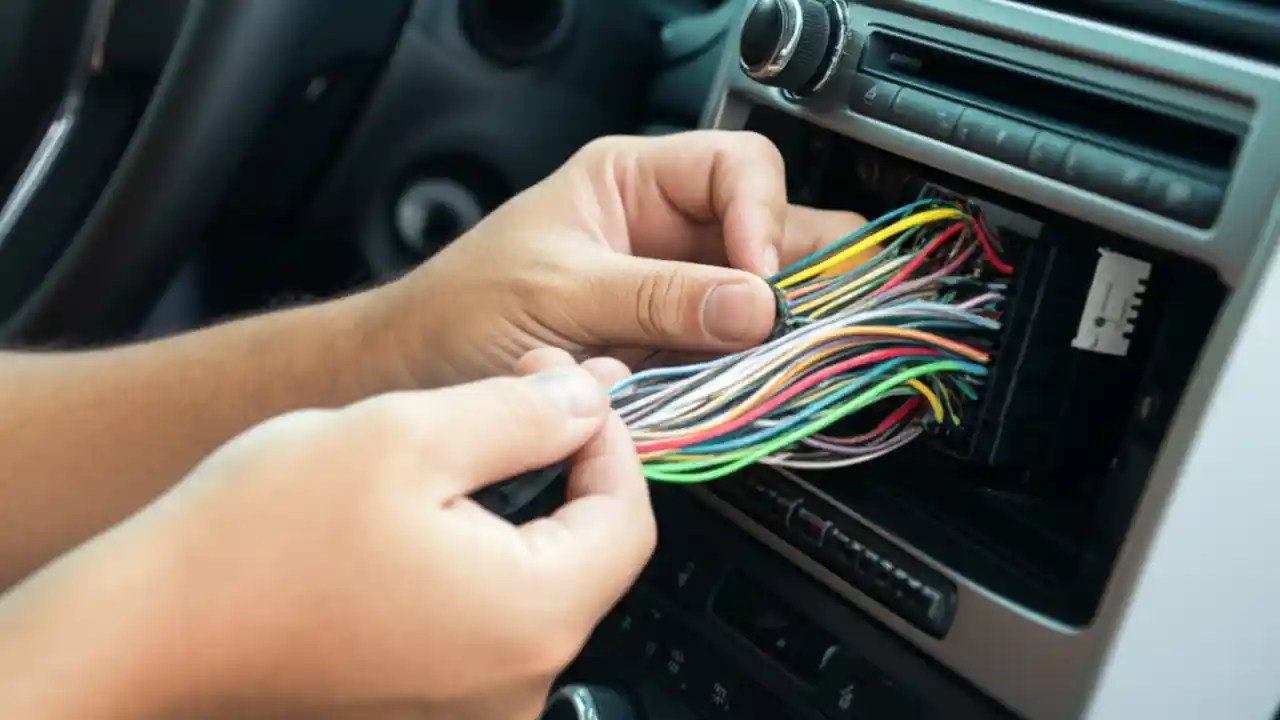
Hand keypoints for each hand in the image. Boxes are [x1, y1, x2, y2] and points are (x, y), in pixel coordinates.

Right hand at [0, 351, 650, 719]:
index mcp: (531, 617)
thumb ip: (524, 414)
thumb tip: (589, 402)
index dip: (608, 437)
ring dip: (517, 508)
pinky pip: (485, 620)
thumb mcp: (409, 434)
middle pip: (586, 552)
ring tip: (457, 450)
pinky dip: (478, 560)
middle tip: (513, 397)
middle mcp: (516, 682)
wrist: (147, 628)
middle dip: (562, 465)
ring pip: (535, 582)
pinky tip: (423, 517)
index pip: (627, 515)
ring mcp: (472, 707)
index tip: (566, 385)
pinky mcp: (429, 708)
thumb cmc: (256, 540)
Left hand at [377, 130, 865, 386]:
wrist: (417, 380)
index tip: (761, 279)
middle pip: (772, 230)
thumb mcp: (558, 293)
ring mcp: (676, 298)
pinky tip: (764, 388)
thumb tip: (756, 304)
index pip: (740, 168)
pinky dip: (757, 372)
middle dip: (796, 275)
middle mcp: (667, 233)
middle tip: (803, 325)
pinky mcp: (676, 355)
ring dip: (780, 331)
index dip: (763, 217)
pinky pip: (739, 355)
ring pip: (767, 299)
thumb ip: (657, 297)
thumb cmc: (459, 311)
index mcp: (635, 183)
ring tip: (786, 364)